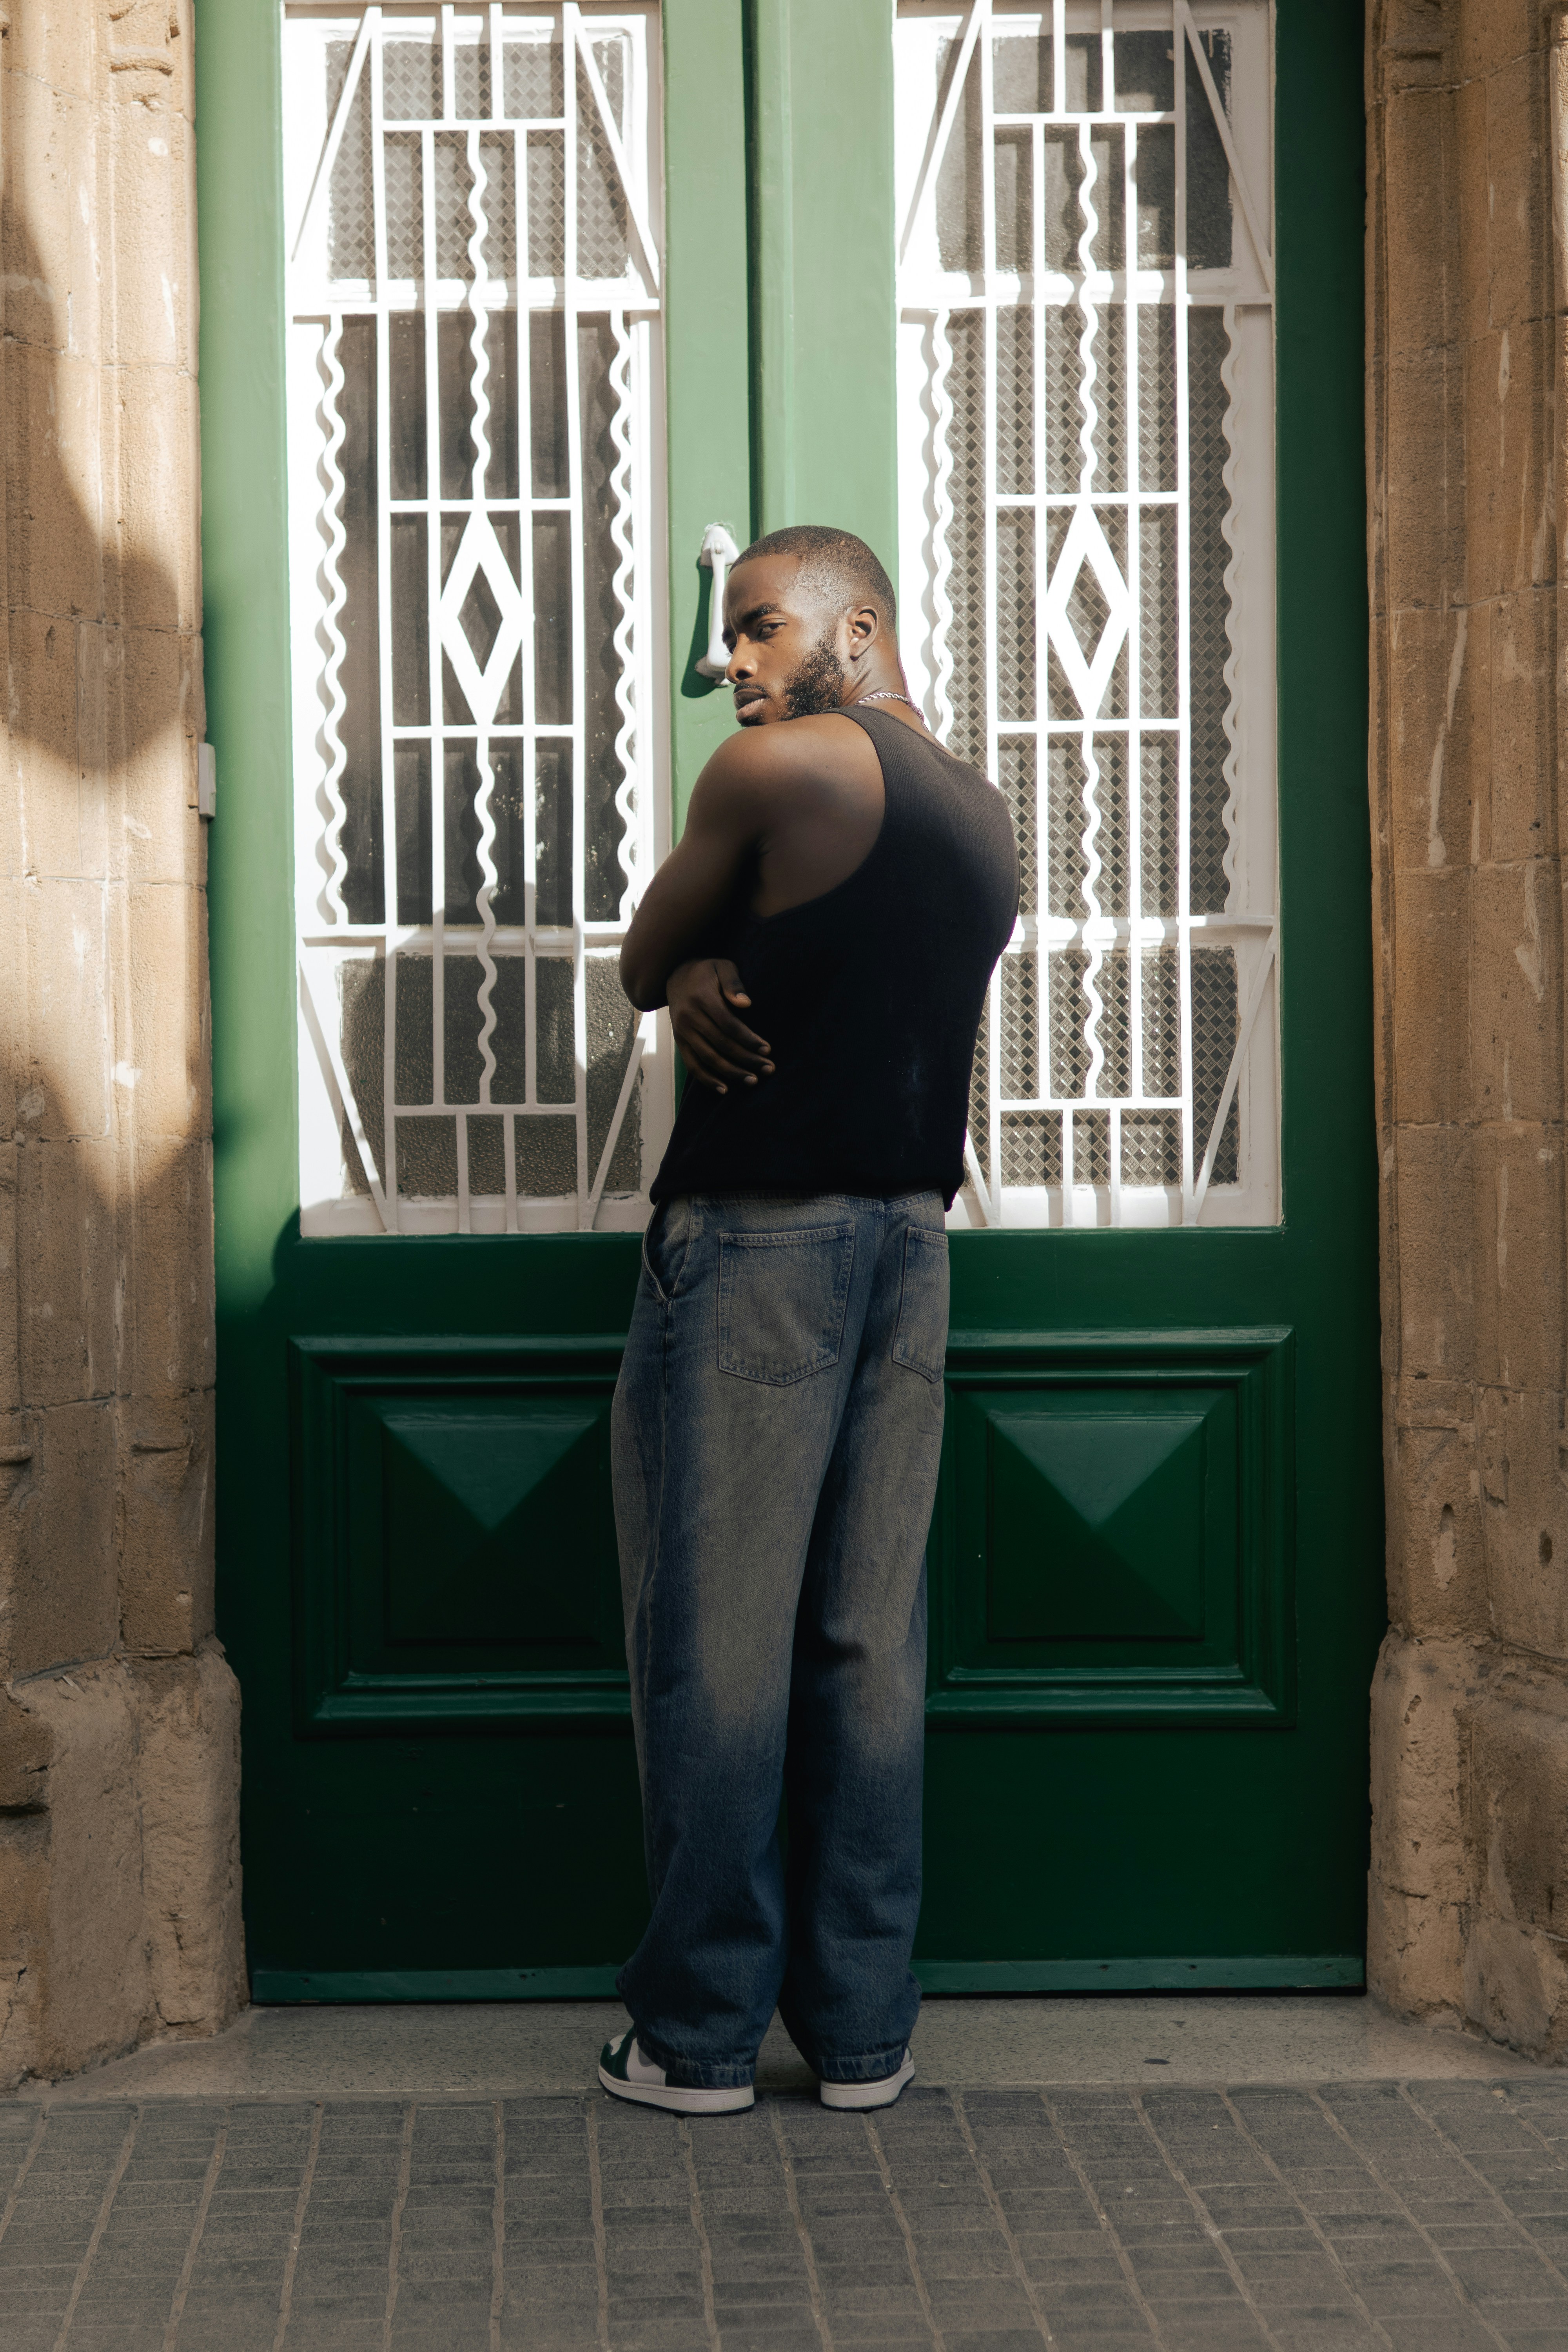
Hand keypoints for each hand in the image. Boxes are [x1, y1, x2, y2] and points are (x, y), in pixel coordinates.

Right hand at [666, 959, 773, 1093]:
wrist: (674, 975)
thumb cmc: (706, 971)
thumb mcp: (722, 967)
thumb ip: (733, 983)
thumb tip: (746, 1003)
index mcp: (702, 999)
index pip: (729, 1025)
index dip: (749, 1039)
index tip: (767, 1049)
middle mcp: (689, 1018)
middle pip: (721, 1044)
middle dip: (747, 1059)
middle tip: (769, 1069)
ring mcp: (682, 1032)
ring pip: (708, 1058)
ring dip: (731, 1073)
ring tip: (753, 1080)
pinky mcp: (679, 1041)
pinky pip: (692, 1064)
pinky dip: (707, 1079)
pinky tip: (725, 1089)